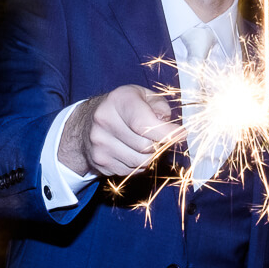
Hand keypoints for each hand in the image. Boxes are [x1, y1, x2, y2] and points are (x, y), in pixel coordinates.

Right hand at [61, 84, 179, 176]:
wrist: (87, 122)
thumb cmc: (123, 107)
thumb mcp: (142, 96)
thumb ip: (160, 106)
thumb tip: (169, 126)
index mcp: (118, 101)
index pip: (144, 123)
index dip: (167, 133)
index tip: (181, 135)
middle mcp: (104, 121)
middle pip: (146, 146)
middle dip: (159, 144)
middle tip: (157, 137)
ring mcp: (100, 144)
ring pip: (141, 162)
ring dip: (150, 156)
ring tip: (142, 142)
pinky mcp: (99, 162)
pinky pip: (131, 171)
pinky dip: (137, 164)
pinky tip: (130, 150)